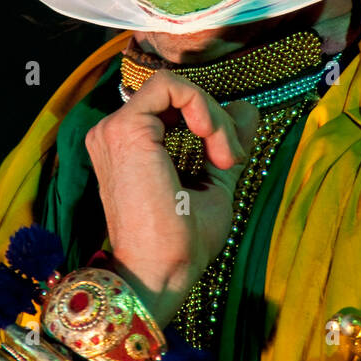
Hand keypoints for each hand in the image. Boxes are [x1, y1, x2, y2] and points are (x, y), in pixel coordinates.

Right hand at [84, 70, 259, 327]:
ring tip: (225, 156)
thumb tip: (247, 109)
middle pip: (178, 96)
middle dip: (218, 119)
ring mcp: (113, 129)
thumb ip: (224, 144)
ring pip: (176, 89)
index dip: (214, 123)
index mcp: (130, 147)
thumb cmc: (181, 243)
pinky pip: (170, 87)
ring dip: (213, 117)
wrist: (159, 273)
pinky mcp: (124, 128)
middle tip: (232, 158)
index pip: (176, 108)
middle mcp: (113, 134)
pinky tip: (213, 139)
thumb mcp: (214, 184)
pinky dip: (203, 107)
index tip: (231, 161)